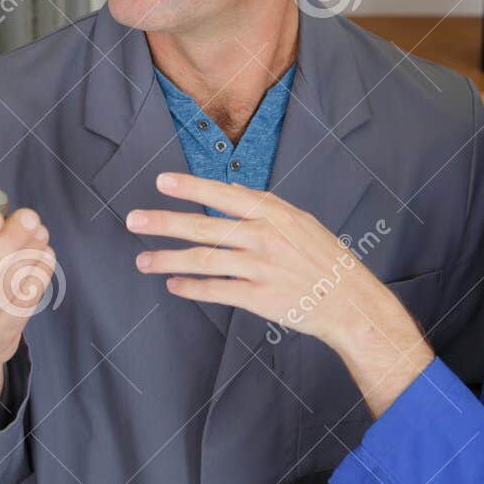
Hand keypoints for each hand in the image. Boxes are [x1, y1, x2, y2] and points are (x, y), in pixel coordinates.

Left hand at [127, 172, 392, 343]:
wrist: (349, 300)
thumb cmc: (324, 259)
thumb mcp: (299, 221)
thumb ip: (262, 206)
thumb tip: (228, 190)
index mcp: (274, 214)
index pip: (223, 195)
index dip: (191, 188)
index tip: (161, 182)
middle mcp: (264, 238)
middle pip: (204, 227)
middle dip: (164, 223)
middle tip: (133, 221)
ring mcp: (260, 268)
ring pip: (203, 261)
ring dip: (168, 261)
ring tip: (143, 261)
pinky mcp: (258, 298)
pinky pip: (216, 291)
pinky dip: (192, 288)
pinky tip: (174, 286)